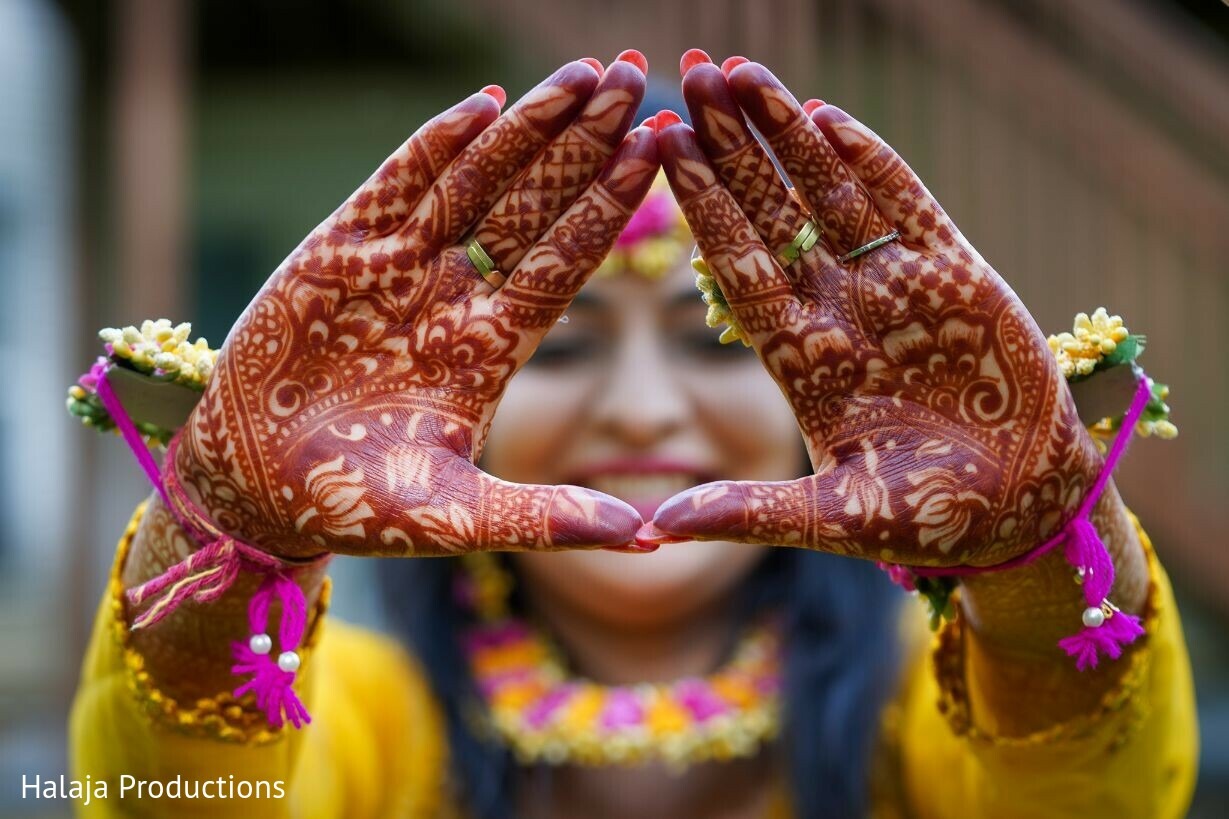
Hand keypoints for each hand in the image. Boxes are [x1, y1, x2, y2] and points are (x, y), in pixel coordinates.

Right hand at [174, 56, 659, 558]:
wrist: (253, 487)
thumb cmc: (356, 509)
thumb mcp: (459, 514)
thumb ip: (549, 519)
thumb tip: (652, 541)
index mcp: (491, 347)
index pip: (566, 262)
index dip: (613, 206)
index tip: (660, 152)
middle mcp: (456, 296)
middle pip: (536, 205)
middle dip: (586, 144)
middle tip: (636, 80)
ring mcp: (400, 267)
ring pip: (477, 181)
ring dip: (527, 126)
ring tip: (583, 74)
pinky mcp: (339, 250)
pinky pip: (398, 184)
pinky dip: (438, 144)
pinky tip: (485, 102)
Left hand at [649, 58, 1101, 567]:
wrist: (1022, 507)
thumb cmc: (927, 519)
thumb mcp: (831, 518)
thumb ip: (749, 511)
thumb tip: (655, 528)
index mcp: (800, 359)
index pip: (736, 267)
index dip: (702, 207)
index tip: (661, 148)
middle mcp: (836, 311)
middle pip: (772, 214)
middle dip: (732, 148)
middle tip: (691, 78)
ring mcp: (893, 288)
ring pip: (830, 195)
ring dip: (789, 135)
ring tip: (743, 73)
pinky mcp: (955, 276)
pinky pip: (906, 207)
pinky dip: (873, 163)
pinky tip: (829, 118)